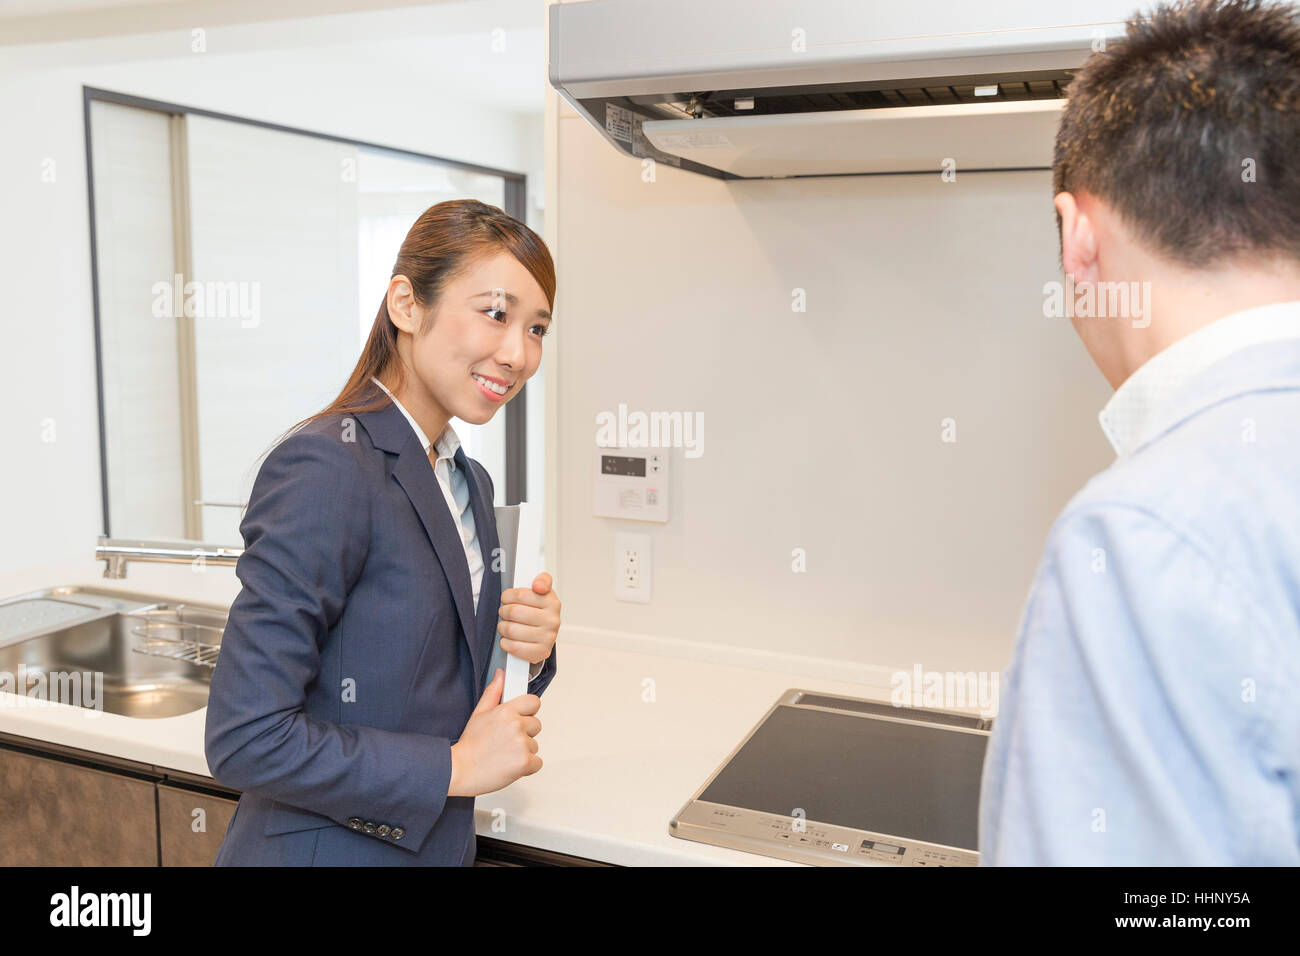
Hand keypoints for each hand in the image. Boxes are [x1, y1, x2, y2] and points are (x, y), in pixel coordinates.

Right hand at [448, 668, 541, 796]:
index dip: (528, 710)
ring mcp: (522, 744)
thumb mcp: (479, 713)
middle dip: (525, 732)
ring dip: (524, 751)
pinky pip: (537, 762)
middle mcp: (516, 726)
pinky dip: (527, 766)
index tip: (521, 717)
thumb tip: (500, 675)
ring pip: (534, 745)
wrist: (460, 771)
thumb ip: (493, 693)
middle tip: (506, 740)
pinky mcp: (525, 762)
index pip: (534, 702)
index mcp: (506, 712)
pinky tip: (510, 765)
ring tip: (504, 754)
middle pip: (536, 724)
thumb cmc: (469, 745)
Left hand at [497, 572, 560, 665]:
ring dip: (503, 627)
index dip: (508, 596)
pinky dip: (506, 643)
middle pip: (513, 612)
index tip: (508, 598)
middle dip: (504, 612)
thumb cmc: (539, 611)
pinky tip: (509, 639)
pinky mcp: (541, 652)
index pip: (520, 595)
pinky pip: (515, 647)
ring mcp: (548, 637)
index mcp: (552, 602)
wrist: (544, 635)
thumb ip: (542, 580)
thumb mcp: (542, 591)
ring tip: (506, 625)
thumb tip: (538, 585)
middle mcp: (553, 620)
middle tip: (505, 612)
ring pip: (511, 630)